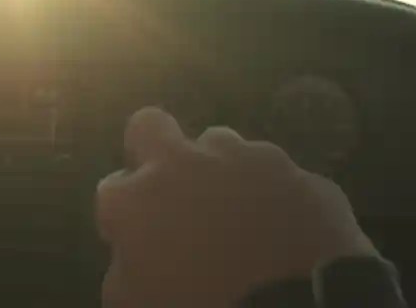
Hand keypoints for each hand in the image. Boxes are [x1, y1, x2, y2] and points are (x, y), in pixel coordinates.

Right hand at [95, 107, 376, 307]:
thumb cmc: (201, 305)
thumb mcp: (135, 302)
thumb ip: (125, 267)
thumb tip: (132, 254)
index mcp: (137, 198)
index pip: (111, 186)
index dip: (124, 211)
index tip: (138, 236)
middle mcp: (186, 163)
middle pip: (150, 126)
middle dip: (152, 149)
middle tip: (170, 188)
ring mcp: (251, 161)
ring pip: (222, 146)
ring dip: (220, 171)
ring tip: (239, 214)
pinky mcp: (304, 178)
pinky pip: (280, 180)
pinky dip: (277, 198)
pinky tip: (287, 232)